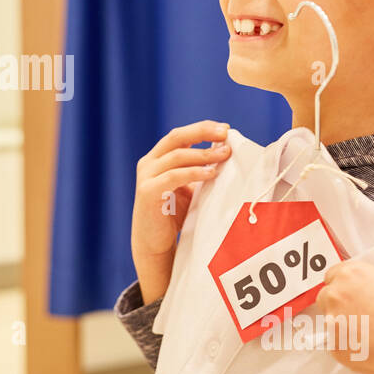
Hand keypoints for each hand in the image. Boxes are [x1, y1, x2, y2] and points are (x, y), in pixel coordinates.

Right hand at [131, 120, 230, 304]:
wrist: (154, 245)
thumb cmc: (173, 216)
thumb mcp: (188, 188)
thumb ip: (200, 170)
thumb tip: (227, 153)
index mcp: (157, 159)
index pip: (180, 135)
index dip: (202, 129)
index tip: (225, 128)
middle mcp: (149, 163)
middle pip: (176, 137)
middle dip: (202, 132)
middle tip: (225, 133)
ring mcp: (146, 177)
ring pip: (176, 156)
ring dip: (203, 154)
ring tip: (224, 155)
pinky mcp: (148, 192)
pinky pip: (174, 176)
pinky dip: (194, 172)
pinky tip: (211, 173)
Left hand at [314, 258, 373, 373]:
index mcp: (354, 273)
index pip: (334, 274)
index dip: (345, 284)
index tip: (354, 292)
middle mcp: (338, 295)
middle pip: (327, 297)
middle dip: (341, 304)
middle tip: (363, 314)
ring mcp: (334, 324)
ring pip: (331, 323)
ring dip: (345, 327)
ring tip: (372, 336)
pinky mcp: (338, 350)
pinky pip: (340, 345)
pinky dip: (352, 348)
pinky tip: (373, 350)